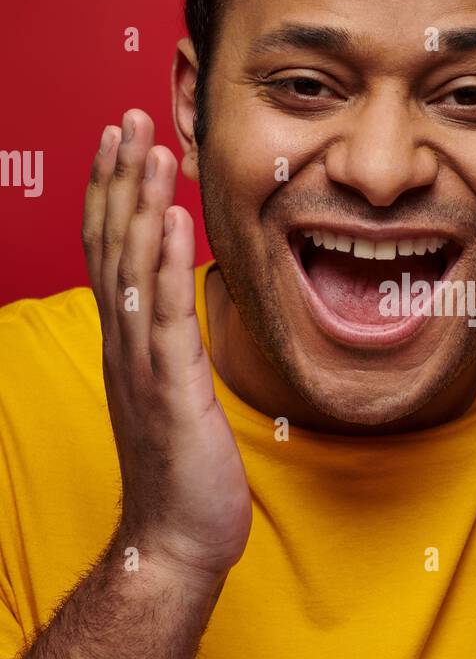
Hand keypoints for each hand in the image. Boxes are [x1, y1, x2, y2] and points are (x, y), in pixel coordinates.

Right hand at [82, 109, 252, 585]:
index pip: (109, 252)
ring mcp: (143, 366)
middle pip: (112, 246)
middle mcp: (124, 345)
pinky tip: (173, 221)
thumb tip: (184, 302)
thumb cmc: (182, 472)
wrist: (175, 540)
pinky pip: (166, 316)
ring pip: (134, 270)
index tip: (120, 138)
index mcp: (125, 343)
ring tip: (151, 148)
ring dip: (141, 204)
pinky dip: (168, 265)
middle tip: (130, 118)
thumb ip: (171, 344)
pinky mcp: (173, 390)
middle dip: (120, 178)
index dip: (112, 192)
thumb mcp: (173, 393)